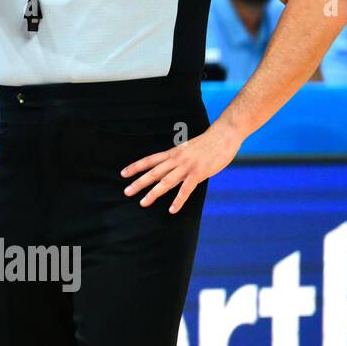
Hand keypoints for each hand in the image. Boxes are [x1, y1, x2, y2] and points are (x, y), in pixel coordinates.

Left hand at [120, 122, 242, 214]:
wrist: (223, 135)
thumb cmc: (207, 143)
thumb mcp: (186, 148)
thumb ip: (178, 158)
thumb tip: (170, 167)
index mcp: (172, 153)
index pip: (149, 160)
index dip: (135, 167)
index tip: (123, 174)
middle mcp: (176, 160)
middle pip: (153, 172)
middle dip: (139, 183)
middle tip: (126, 192)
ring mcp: (187, 167)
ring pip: (165, 182)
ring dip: (153, 193)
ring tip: (143, 203)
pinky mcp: (199, 173)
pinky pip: (186, 190)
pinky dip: (178, 201)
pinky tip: (172, 210)